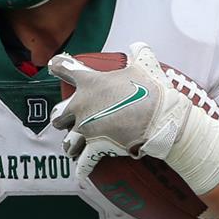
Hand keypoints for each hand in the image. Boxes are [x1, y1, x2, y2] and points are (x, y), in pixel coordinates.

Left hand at [48, 42, 193, 177]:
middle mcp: (81, 105)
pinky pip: (82, 163)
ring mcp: (86, 128)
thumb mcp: (147, 65)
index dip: (58, 65)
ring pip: (67, 141)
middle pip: (58, 114)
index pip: (62, 67)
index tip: (55, 66)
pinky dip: (82, 168)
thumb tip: (138, 46)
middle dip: (63, 118)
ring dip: (71, 144)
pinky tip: (80, 172)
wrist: (164, 120)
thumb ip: (139, 52)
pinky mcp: (95, 148)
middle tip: (72, 120)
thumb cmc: (154, 91)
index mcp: (89, 82)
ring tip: (75, 147)